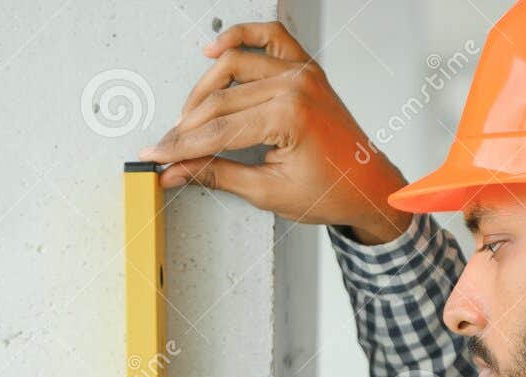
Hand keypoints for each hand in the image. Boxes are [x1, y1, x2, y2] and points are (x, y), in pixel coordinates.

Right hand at [138, 20, 412, 244]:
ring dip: (204, 89)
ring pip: (234, 65)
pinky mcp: (306, 67)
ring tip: (188, 117)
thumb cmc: (331, 191)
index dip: (182, 146)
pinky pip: (269, 36)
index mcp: (289, 117)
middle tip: (168, 146)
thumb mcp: (268, 191)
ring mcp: (302, 72)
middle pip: (220, 99)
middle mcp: (296, 86)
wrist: (367, 186)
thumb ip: (218, 175)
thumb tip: (179, 171)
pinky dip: (240, 37)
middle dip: (187, 126)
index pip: (218, 130)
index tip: (158, 155)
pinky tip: (216, 51)